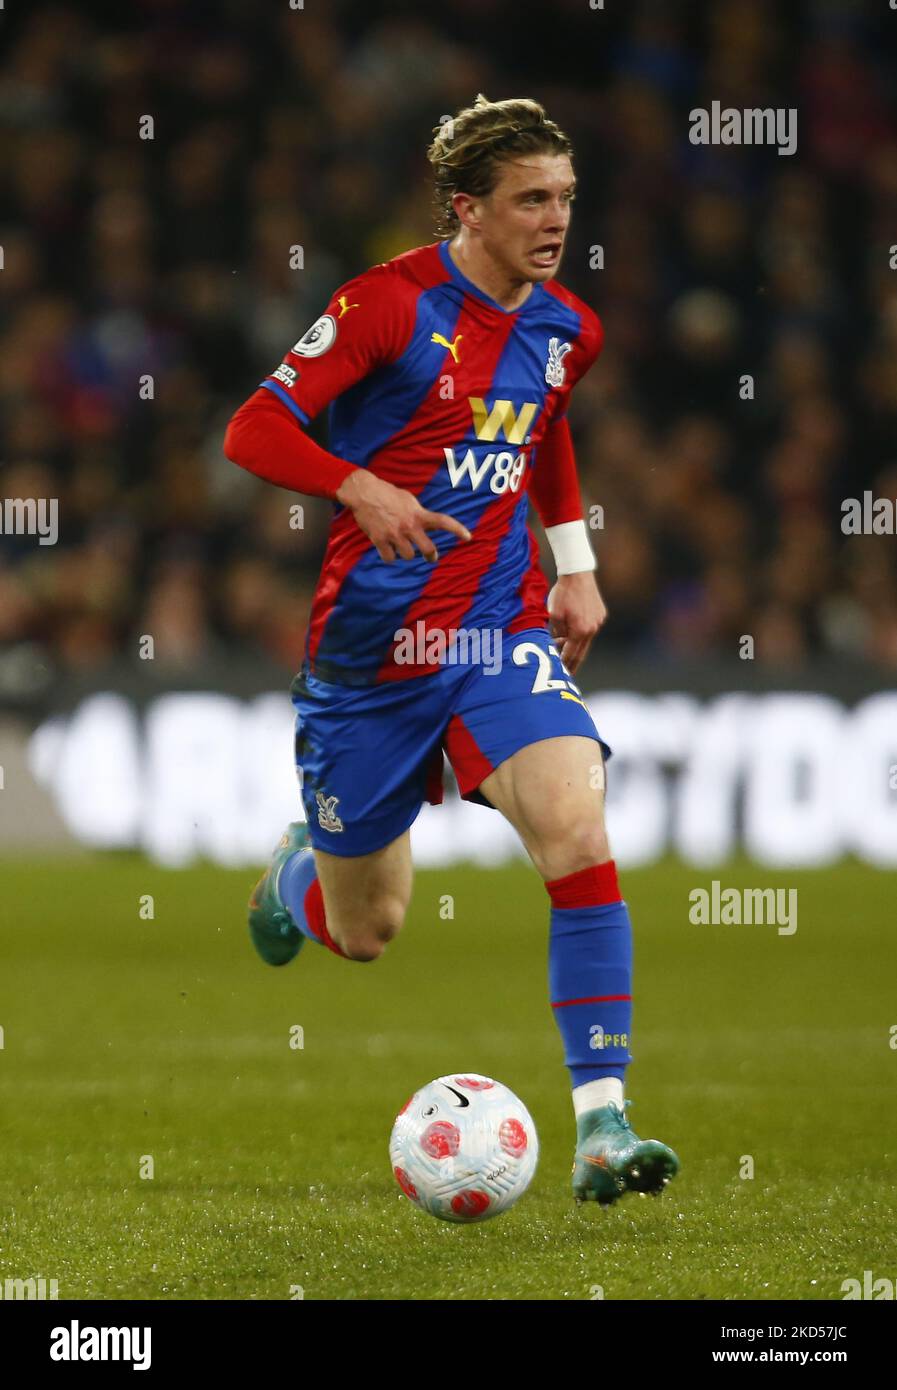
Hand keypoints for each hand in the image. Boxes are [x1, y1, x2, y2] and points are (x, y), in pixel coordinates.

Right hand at [336, 469, 470, 562]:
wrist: (363, 492)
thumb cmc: (387, 494)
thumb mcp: (408, 500)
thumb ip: (419, 514)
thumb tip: (426, 526)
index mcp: (418, 514)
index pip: (443, 521)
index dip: (457, 529)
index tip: (468, 537)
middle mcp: (409, 525)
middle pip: (428, 549)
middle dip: (430, 555)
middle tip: (430, 557)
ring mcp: (394, 534)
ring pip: (408, 556)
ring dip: (406, 553)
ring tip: (400, 545)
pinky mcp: (379, 540)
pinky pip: (390, 558)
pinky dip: (389, 556)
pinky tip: (387, 549)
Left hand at [548, 572, 606, 674]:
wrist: (577, 573)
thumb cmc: (563, 593)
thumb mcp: (554, 614)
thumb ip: (556, 633)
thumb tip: (559, 642)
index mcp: (580, 630)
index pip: (571, 654)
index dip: (565, 665)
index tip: (561, 674)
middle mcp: (592, 628)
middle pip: (582, 651)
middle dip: (573, 663)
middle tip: (567, 675)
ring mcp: (598, 621)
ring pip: (586, 640)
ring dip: (576, 648)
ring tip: (567, 654)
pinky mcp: (601, 614)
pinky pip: (590, 629)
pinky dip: (581, 635)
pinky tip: (574, 636)